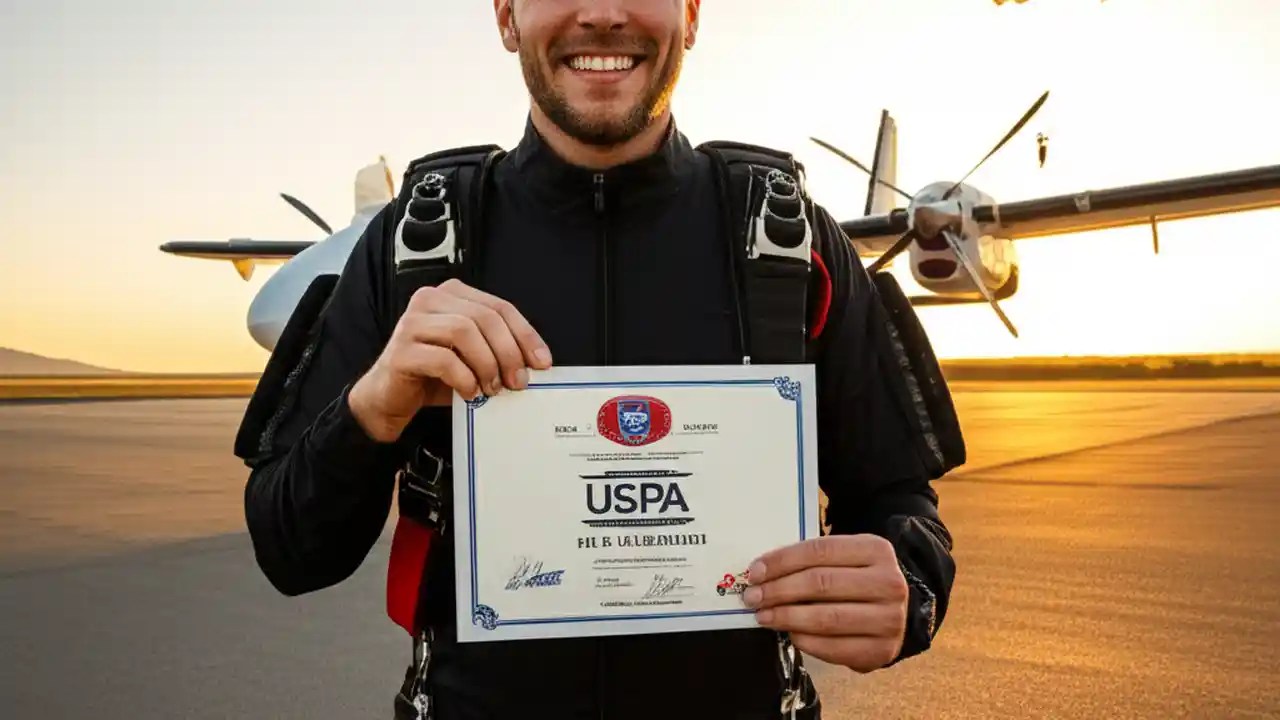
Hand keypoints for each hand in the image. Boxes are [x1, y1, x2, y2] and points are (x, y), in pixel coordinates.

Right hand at [349, 279, 551, 441]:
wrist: (390, 398)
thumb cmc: (434, 375)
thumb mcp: (472, 356)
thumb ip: (497, 348)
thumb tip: (535, 362)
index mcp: (452, 295)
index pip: (499, 306)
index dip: (525, 334)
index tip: (542, 362)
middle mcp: (430, 300)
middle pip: (484, 317)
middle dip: (508, 352)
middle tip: (518, 381)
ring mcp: (412, 323)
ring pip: (464, 332)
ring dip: (486, 364)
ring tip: (492, 388)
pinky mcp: (401, 350)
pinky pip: (443, 359)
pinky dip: (464, 378)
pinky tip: (470, 393)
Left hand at [742, 534, 908, 672]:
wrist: (897, 614)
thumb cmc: (857, 581)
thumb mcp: (844, 559)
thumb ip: (810, 561)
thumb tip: (760, 572)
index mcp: (876, 549)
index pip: (819, 551)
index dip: (781, 561)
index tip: (754, 572)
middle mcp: (889, 582)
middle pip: (820, 583)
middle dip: (778, 590)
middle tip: (752, 597)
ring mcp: (889, 619)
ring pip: (826, 617)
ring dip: (786, 617)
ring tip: (763, 616)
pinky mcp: (881, 650)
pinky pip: (833, 647)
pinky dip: (804, 640)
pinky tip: (789, 634)